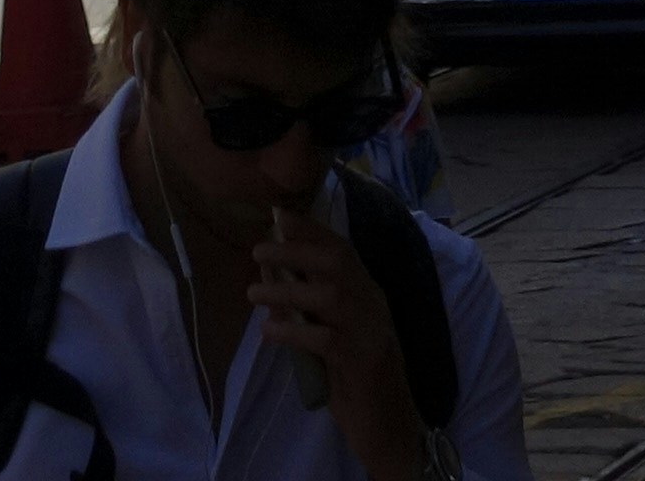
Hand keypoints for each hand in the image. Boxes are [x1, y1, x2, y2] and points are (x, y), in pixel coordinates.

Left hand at [248, 203, 416, 479]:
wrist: (390, 428)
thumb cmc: (358, 383)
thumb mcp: (331, 340)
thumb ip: (310, 313)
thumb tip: (271, 283)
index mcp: (369, 295)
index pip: (343, 250)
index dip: (312, 230)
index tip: (281, 216)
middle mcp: (374, 305)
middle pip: (338, 263)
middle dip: (297, 249)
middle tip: (259, 249)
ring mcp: (372, 332)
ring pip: (331, 296)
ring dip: (288, 290)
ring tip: (254, 291)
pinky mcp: (365, 362)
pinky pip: (327, 339)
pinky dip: (295, 331)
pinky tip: (270, 331)